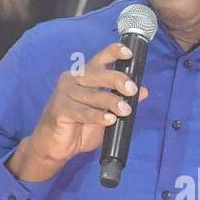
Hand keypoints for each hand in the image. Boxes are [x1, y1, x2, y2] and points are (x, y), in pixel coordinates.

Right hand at [11, 42, 149, 181]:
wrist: (55, 146)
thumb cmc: (79, 126)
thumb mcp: (106, 112)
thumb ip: (122, 100)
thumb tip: (144, 91)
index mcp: (84, 76)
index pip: (99, 59)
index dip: (113, 53)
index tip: (128, 53)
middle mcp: (73, 80)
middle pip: (97, 74)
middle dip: (117, 79)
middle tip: (132, 89)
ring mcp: (65, 93)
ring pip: (92, 94)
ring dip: (111, 101)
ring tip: (125, 110)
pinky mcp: (60, 109)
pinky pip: (82, 111)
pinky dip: (97, 116)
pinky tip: (109, 120)